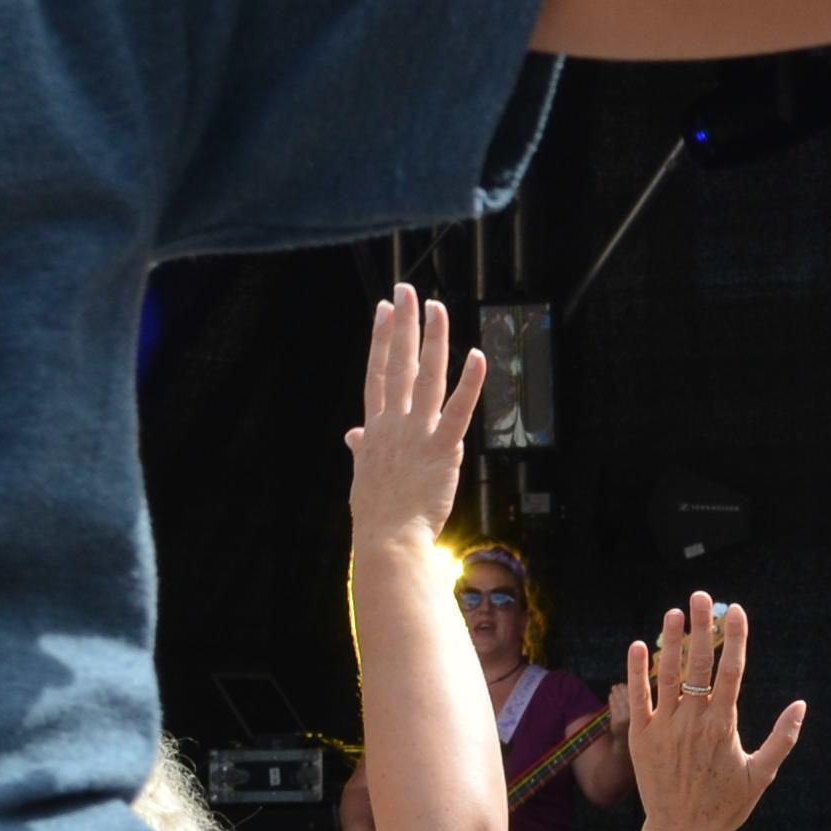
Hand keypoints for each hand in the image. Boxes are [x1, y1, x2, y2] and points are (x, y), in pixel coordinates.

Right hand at [340, 284, 487, 550]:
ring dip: (432, 340)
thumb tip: (352, 437)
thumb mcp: (363, 475)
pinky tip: (478, 355)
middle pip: (398, 364)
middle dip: (403, 325)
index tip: (384, 310)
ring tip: (436, 307)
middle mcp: (393, 424)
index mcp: (375, 428)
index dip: (381, 339)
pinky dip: (469, 383)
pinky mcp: (443, 449)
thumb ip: (361, 449)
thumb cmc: (377, 513)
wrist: (387, 540)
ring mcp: (417, 434)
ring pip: (426, 377)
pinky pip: (458, 410)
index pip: (378, 373)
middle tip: (407, 290)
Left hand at [619, 597, 803, 830]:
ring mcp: (664, 728)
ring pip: (667, 674)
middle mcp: (693, 722)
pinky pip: (637, 697)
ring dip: (670, 641)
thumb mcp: (762, 774)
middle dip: (702, 626)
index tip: (736, 610)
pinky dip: (636, 671)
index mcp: (723, 726)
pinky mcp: (641, 738)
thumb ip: (782, 738)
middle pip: (699, 663)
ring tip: (674, 612)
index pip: (731, 671)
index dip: (734, 638)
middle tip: (703, 596)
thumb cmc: (725, 806)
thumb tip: (801, 705)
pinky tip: (639, 646)